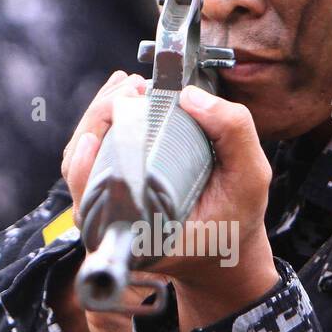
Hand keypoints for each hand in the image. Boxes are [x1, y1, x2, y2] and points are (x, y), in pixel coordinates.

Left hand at [54, 72, 277, 331]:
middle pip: (81, 166)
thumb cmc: (235, 219)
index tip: (96, 135)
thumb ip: (232, 134)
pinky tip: (121, 94)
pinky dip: (102, 120)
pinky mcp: (105, 190)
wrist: (226, 246)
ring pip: (81, 156)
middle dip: (100, 117)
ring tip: (129, 86)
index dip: (86, 167)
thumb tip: (189, 94)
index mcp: (135, 239)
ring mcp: (102, 209)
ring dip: (99, 114)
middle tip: (132, 88)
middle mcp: (109, 227)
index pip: (91, 201)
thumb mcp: (250, 178)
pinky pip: (91, 154)